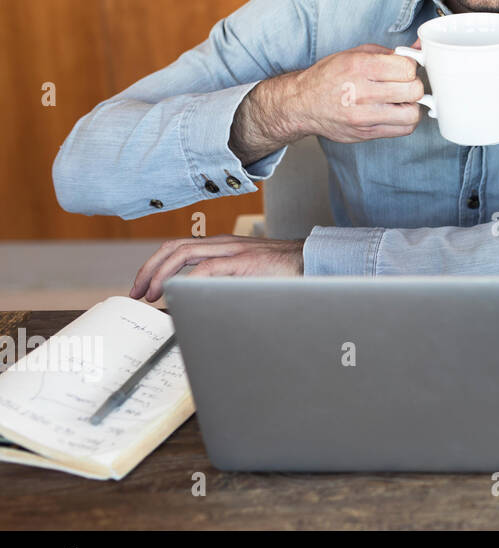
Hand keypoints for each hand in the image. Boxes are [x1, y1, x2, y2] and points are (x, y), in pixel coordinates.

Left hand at [129, 235, 305, 303]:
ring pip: (184, 253)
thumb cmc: (282, 271)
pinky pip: (209, 267)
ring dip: (161, 274)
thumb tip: (196, 302)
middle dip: (148, 269)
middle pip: (173, 248)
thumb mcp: (246, 273)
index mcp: (222, 246)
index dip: (154, 265)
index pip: (177, 248)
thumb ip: (223, 280)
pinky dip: (189, 279)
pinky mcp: (246, 261)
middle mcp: (223, 244)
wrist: (313, 261)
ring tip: (151, 294)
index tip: (143, 287)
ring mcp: (234, 250)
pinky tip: (179, 292)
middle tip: (137, 292)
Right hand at [291, 42, 425, 144]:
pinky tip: (395, 112)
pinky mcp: (366, 133)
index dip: (411, 67)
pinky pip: (403, 130)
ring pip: (412, 114)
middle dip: (414, 85)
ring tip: (401, 100)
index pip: (407, 68)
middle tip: (404, 84)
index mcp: (359, 66)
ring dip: (412, 105)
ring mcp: (363, 116)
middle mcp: (361, 92)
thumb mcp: (356, 54)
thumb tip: (420, 48)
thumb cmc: (329, 76)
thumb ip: (389, 53)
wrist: (302, 104)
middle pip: (413, 90)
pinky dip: (405, 120)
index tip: (404, 69)